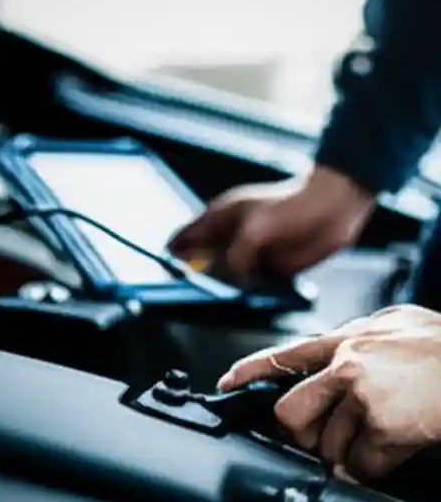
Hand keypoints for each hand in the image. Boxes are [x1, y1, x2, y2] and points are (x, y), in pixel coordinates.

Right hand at [168, 166, 374, 284]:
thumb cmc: (291, 206)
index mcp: (216, 219)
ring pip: (224, 279)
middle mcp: (228, 239)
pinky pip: (250, 288)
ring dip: (224, 289)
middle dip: (195, 278)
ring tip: (224, 295)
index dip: (172, 257)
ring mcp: (247, 255)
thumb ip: (233, 256)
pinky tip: (248, 295)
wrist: (334, 207)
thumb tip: (225, 279)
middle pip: (199, 264)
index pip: (181, 240)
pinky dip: (248, 294)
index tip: (169, 274)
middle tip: (194, 292)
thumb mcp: (253, 228)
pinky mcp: (267, 270)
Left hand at [218, 304, 440, 479]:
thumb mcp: (401, 327)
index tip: (225, 384)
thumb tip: (337, 360)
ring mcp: (364, 395)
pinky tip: (395, 452)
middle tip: (324, 439)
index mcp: (351, 338)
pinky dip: (376, 469)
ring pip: (328, 446)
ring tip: (381, 439)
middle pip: (290, 413)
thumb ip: (362, 340)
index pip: (286, 354)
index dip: (250, 372)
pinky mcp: (384, 426)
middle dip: (303, 435)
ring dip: (351, 455)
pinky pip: (362, 466)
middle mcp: (348, 363)